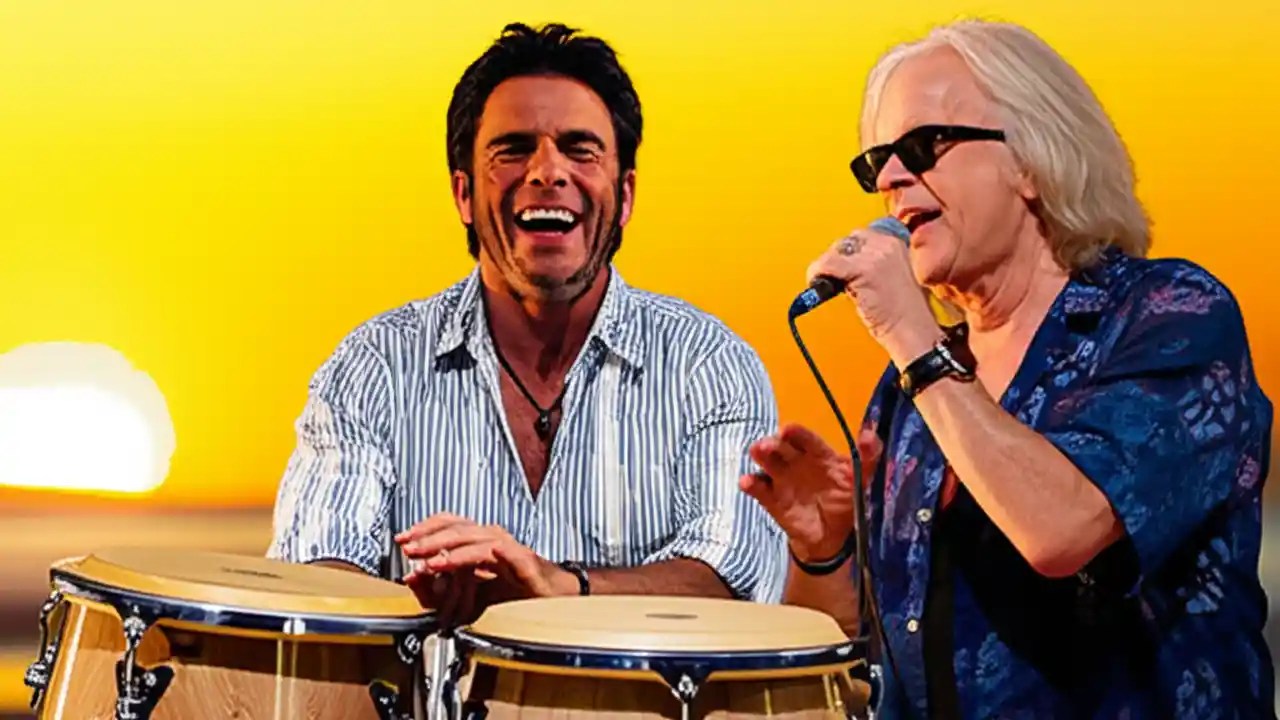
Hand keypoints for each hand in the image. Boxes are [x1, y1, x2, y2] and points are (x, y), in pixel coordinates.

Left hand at [395, 514, 576, 625]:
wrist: (552, 596)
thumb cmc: (515, 590)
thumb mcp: (469, 592)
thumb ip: (441, 587)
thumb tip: (413, 578)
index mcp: (479, 539)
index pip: (448, 523)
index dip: (424, 528)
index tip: (402, 538)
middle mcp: (491, 537)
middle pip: (456, 528)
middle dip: (429, 537)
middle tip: (408, 547)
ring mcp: (507, 546)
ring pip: (473, 539)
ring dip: (449, 549)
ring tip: (430, 560)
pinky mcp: (522, 560)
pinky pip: (497, 554)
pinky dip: (481, 554)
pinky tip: (469, 556)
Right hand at [739, 423, 881, 561]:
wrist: (833, 536)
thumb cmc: (847, 500)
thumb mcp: (862, 477)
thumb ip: (869, 456)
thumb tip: (870, 435)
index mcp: (817, 454)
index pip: (804, 439)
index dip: (796, 433)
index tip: (788, 430)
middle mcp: (796, 462)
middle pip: (781, 447)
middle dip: (774, 443)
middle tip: (769, 444)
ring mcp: (782, 480)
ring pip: (767, 463)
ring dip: (761, 456)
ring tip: (757, 452)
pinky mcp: (772, 499)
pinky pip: (759, 489)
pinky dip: (751, 484)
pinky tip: (747, 482)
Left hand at [807, 224, 942, 366]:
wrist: (913, 332)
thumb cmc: (902, 313)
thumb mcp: (891, 276)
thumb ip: (871, 263)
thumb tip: (841, 262)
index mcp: (896, 241)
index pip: (859, 236)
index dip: (845, 254)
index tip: (840, 269)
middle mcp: (887, 242)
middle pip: (844, 242)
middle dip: (835, 261)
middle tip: (835, 282)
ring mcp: (877, 254)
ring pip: (833, 253)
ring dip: (826, 270)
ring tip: (833, 288)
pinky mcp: (865, 269)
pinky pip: (827, 265)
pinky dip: (818, 277)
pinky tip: (823, 291)